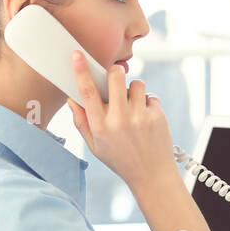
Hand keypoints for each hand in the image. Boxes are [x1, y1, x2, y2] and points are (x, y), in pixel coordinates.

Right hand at [66, 50, 178, 191]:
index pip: (87, 92)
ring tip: (133, 106)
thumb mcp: (95, 146)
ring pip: (136, 83)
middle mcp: (119, 119)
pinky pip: (150, 96)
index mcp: (100, 126)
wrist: (152, 175)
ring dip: (133, 90)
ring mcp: (139, 117)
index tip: (77, 54)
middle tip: (115, 79)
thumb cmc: (121, 160)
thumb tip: (72, 99)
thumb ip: (82, 122)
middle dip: (115, 72)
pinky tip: (146, 118)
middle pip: (116, 77)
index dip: (81, 70)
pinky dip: (147, 103)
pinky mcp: (157, 116)